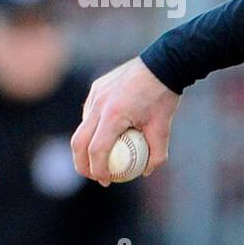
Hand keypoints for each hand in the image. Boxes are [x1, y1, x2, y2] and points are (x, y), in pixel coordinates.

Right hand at [71, 57, 178, 184]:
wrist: (163, 63)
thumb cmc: (164, 96)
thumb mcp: (163, 128)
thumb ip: (156, 153)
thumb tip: (145, 172)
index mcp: (113, 115)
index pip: (97, 149)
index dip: (98, 169)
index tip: (106, 181)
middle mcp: (99, 104)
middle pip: (79, 142)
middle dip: (82, 164)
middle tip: (94, 176)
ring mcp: (95, 94)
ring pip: (82, 126)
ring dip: (86, 146)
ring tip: (99, 159)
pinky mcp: (96, 88)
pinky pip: (89, 113)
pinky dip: (93, 128)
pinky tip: (106, 136)